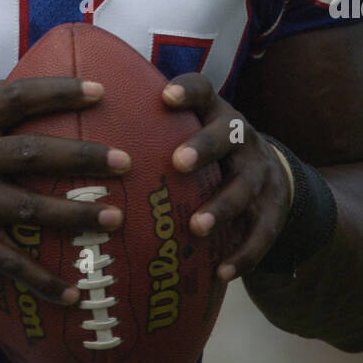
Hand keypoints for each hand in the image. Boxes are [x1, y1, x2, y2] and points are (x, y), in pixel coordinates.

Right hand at [0, 78, 129, 303]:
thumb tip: (36, 91)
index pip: (19, 97)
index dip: (60, 91)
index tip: (101, 91)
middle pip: (34, 153)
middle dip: (82, 156)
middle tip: (125, 161)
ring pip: (29, 207)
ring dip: (74, 215)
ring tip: (113, 219)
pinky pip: (9, 262)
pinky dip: (40, 280)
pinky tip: (71, 291)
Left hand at [162, 73, 292, 280]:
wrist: (271, 172)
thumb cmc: (210, 150)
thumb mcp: (194, 126)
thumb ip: (156, 124)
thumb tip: (90, 120)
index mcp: (216, 113)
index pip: (204, 91)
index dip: (188, 91)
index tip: (166, 96)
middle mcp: (241, 138)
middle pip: (227, 137)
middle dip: (204, 148)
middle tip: (178, 162)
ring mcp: (261, 173)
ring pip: (244, 188)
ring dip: (221, 208)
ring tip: (197, 227)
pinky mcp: (273, 209)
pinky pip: (262, 233)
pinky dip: (243, 254)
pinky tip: (221, 271)